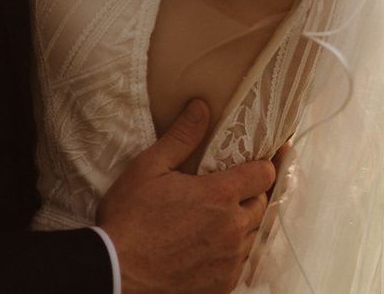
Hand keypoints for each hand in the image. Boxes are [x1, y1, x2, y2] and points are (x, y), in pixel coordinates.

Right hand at [98, 100, 273, 293]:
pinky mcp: (223, 284)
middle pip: (263, 204)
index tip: (263, 157)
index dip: (266, 163)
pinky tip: (214, 243)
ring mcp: (230, 260)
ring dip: (245, 221)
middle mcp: (233, 229)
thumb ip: (181, 137)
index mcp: (220, 196)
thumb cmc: (130, 218)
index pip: (264, 174)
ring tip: (224, 213)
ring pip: (254, 234)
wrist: (118, 273)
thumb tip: (202, 107)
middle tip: (237, 184)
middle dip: (254, 192)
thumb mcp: (149, 168)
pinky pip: (241, 262)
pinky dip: (234, 250)